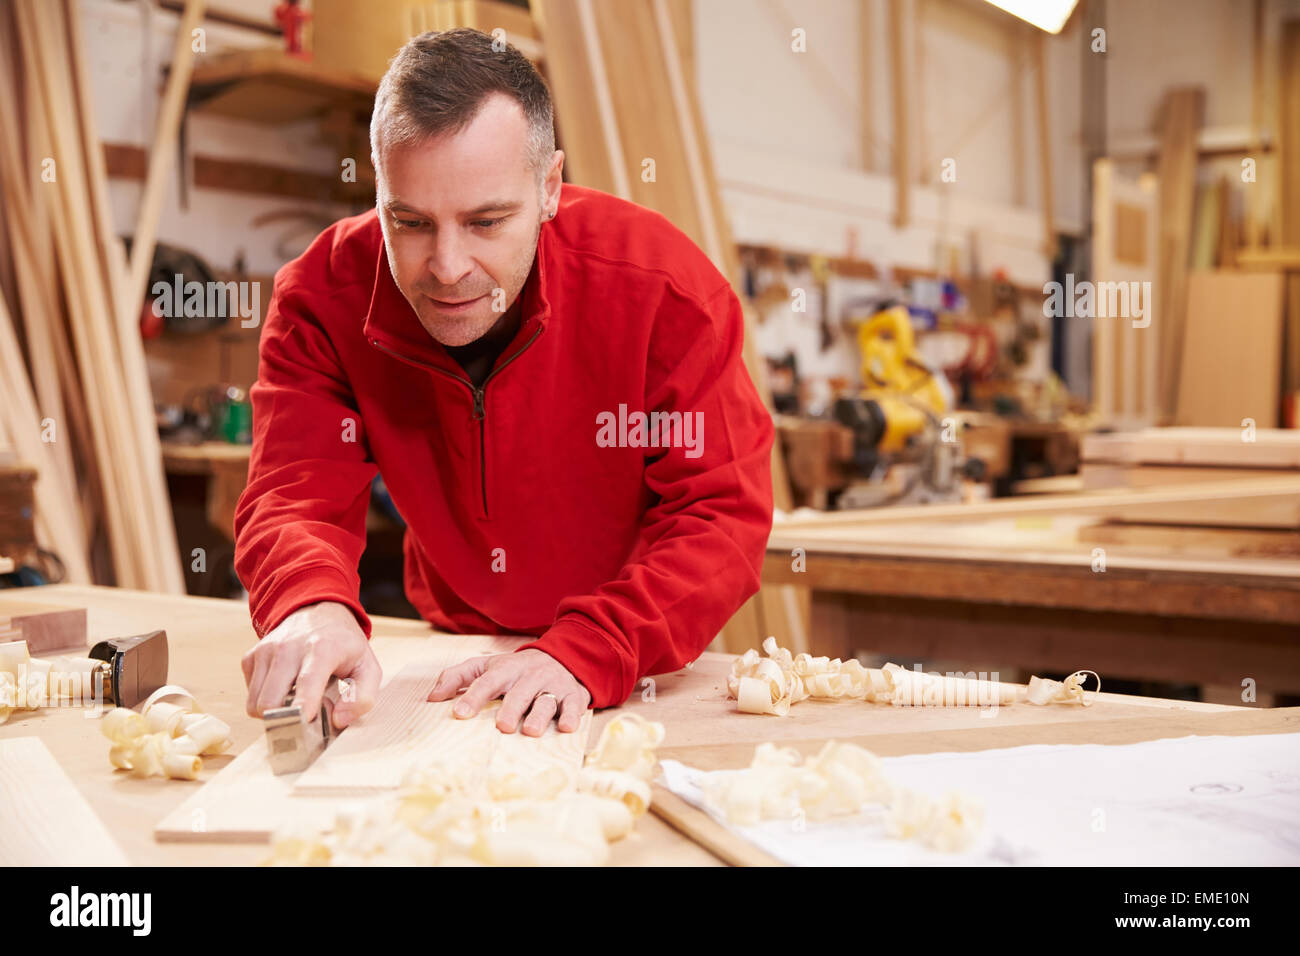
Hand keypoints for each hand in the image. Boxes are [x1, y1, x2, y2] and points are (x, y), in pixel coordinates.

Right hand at [241, 601, 381, 729]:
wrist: (318, 611)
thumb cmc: (344, 645)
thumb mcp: (368, 667)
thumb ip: (362, 697)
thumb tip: (339, 721)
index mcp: (322, 649)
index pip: (307, 681)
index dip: (303, 706)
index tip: (304, 722)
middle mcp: (289, 648)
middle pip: (271, 700)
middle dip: (286, 719)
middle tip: (304, 716)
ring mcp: (266, 651)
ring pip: (255, 703)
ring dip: (274, 711)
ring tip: (295, 699)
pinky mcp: (251, 656)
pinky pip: (250, 694)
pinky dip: (265, 698)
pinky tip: (283, 687)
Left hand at [427, 648, 589, 735]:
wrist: (565, 656)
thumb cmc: (518, 669)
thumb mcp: (488, 666)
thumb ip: (458, 677)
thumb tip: (432, 697)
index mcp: (507, 669)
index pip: (488, 681)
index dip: (474, 696)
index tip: (460, 713)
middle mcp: (530, 676)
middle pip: (519, 692)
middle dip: (511, 708)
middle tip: (502, 727)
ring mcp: (552, 686)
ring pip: (546, 700)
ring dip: (539, 715)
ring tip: (530, 731)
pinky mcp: (573, 695)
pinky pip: (574, 705)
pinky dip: (572, 716)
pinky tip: (567, 727)